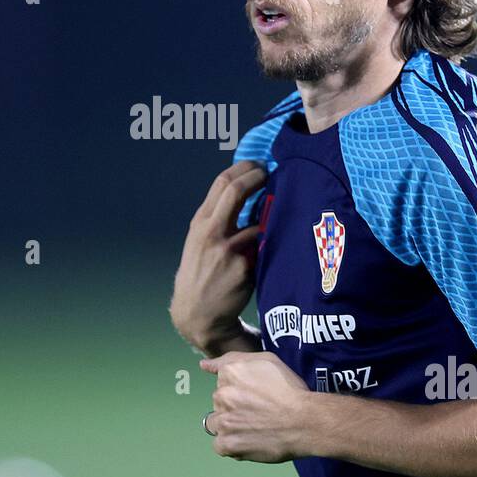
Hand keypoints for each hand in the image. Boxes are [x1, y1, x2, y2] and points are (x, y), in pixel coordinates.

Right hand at [169, 161, 266, 352]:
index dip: (244, 168)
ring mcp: (228, 250)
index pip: (221, 182)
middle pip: (236, 191)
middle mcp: (211, 232)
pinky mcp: (245, 267)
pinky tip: (274, 251)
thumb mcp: (199, 241)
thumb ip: (218, 218)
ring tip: (278, 218)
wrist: (198, 312)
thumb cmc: (202, 271)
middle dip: (257, 177)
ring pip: (258, 222)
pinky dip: (270, 247)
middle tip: (272, 173)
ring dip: (270, 219)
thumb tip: (246, 190)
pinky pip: (264, 249)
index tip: (259, 165)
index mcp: (200, 223)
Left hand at [200, 351, 312, 462]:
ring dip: (229, 426)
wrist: (305, 420)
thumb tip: (203, 365)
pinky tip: (248, 440)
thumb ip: (233, 359)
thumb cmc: (290, 390)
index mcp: (229, 373)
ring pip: (216, 424)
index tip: (254, 396)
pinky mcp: (227, 444)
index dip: (240, 389)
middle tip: (257, 412)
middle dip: (234, 407)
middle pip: (219, 402)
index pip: (222, 381)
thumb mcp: (266, 360)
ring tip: (252, 428)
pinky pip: (219, 445)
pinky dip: (232, 444)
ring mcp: (223, 421)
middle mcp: (221, 395)